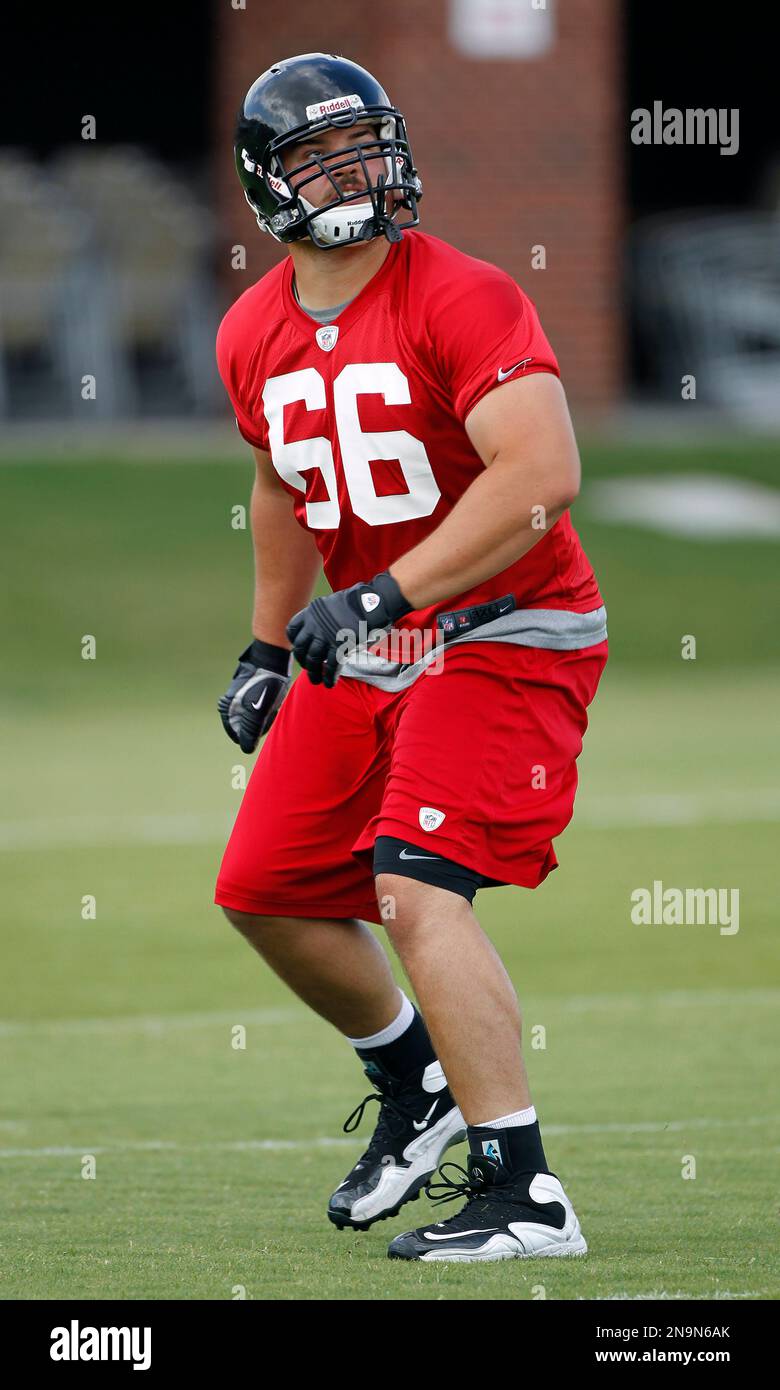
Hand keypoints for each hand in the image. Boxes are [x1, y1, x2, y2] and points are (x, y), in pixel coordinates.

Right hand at [218, 639, 291, 752]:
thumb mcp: (258, 711)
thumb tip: (246, 750)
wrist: (270, 657)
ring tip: (272, 702)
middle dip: (261, 723)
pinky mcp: (248, 691)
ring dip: (265, 714)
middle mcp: (229, 705)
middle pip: (247, 727)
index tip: (264, 720)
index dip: (255, 734)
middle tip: (270, 709)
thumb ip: (251, 731)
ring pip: (254, 717)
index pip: (241, 737)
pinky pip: (258, 707)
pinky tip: (273, 697)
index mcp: (227, 711)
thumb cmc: (265, 685)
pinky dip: (266, 706)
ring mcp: (238, 698)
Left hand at [286, 571, 412, 687]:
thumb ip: (323, 618)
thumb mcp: (332, 605)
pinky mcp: (339, 647)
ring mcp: (326, 637)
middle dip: (303, 660)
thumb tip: (323, 630)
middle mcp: (315, 625)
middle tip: (309, 667)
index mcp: (311, 613)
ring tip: (316, 681)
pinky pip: (330, 666)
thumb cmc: (356, 603)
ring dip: (313, 673)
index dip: (294, 642)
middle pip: (300, 648)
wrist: (372, 603)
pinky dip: (329, 677)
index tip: (300, 649)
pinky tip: (329, 683)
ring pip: (313, 660)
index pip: (292, 630)